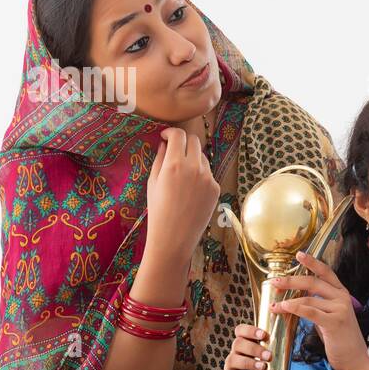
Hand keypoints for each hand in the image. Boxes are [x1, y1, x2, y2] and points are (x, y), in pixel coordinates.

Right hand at [145, 127, 220, 264]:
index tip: (165, 136)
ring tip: (181, 175)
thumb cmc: (158, 210)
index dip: (171, 132)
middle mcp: (194, 167)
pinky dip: (200, 175)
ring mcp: (208, 177)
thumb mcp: (152, 182)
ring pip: (202, 157)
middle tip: (175, 149)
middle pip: (194, 141)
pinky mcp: (216, 187)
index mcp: (174, 164)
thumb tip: (164, 143)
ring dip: (192, 158)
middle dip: (184, 141)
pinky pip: (208, 173)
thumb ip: (159, 159)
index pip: (178, 135)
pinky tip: (190, 190)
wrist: (174, 237)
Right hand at [216, 323, 272, 369]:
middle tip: (269, 356)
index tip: (264, 335)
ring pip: (232, 359)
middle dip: (254, 349)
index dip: (250, 330)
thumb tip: (291, 328)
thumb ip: (276, 344)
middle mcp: (236, 352)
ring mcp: (230, 365)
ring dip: (248, 362)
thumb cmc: (266, 366)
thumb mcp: (270, 353)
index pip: (240, 330)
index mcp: (245, 342)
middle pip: (237, 343)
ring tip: (262, 367)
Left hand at [268, 251, 368, 369]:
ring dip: (287, 301)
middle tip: (274, 281)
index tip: (299, 255)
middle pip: (313, 282)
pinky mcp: (334, 322)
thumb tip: (297, 299)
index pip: (326, 272)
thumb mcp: (330, 317)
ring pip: (307, 298)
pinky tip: (283, 307)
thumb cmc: (340, 339)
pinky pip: (310, 311)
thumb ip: (318, 306)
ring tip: (274, 305)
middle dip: (291, 281)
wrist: (355, 359)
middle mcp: (342, 298)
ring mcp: (340, 309)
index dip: (312, 262)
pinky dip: (294, 308)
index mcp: (342, 294)